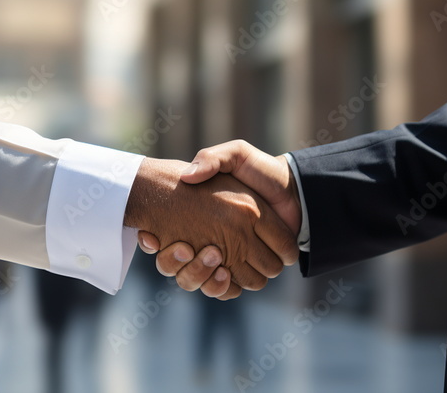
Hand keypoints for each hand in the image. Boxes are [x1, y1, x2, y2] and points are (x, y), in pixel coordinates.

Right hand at [124, 157, 297, 291]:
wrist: (293, 189)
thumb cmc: (262, 171)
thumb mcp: (235, 155)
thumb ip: (211, 160)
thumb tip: (187, 177)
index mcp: (202, 219)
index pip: (165, 242)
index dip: (156, 244)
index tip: (152, 238)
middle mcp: (210, 241)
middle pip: (180, 269)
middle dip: (179, 264)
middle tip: (185, 249)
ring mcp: (227, 259)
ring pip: (200, 282)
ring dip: (200, 275)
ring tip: (212, 256)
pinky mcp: (244, 271)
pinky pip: (225, 290)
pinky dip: (221, 287)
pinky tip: (224, 273)